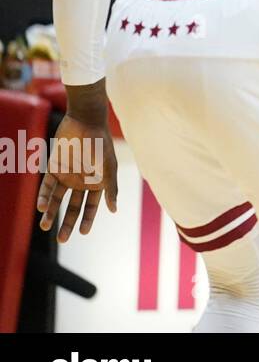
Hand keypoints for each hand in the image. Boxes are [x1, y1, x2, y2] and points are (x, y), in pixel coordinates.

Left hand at [36, 113, 118, 241]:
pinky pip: (46, 186)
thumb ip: (111, 188)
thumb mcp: (109, 168)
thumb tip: (114, 210)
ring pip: (57, 199)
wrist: (86, 122)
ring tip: (44, 226)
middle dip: (68, 223)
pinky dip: (43, 196)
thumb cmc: (101, 144)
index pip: (91, 206)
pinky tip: (41, 206)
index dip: (87, 219)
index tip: (82, 233)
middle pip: (73, 206)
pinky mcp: (54, 167)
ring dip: (51, 213)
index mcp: (96, 182)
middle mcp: (81, 181)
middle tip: (63, 239)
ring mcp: (67, 175)